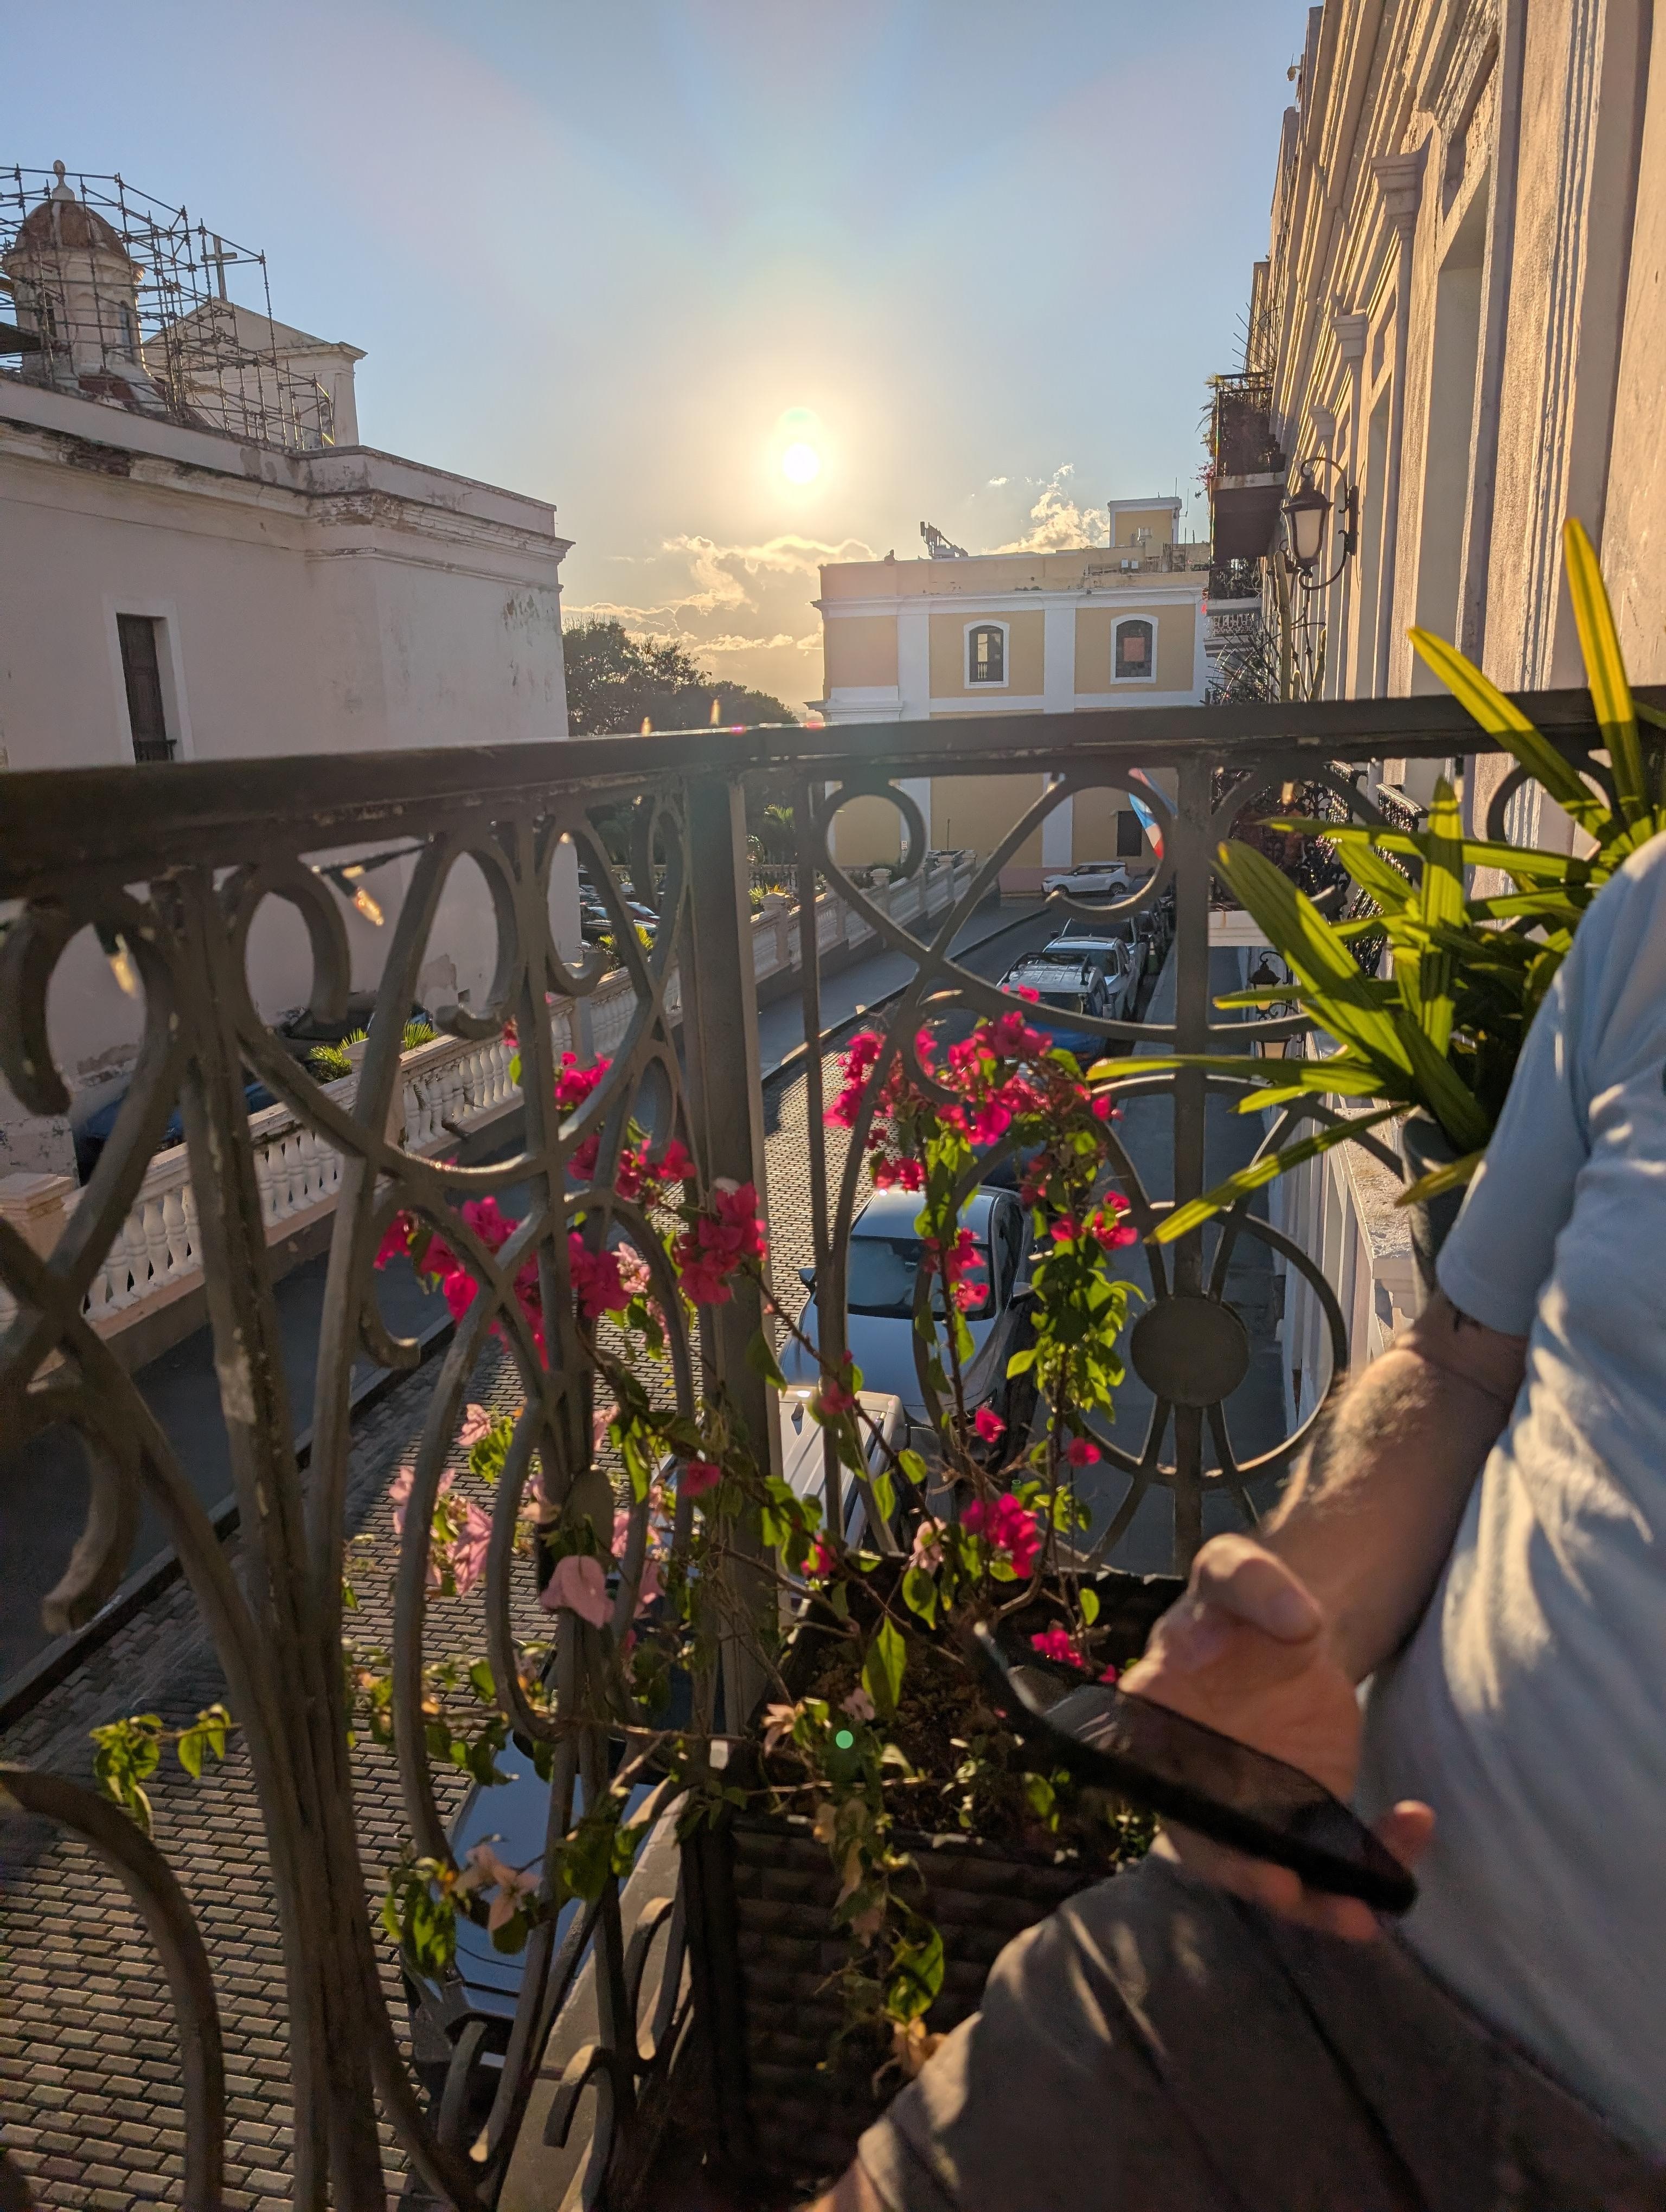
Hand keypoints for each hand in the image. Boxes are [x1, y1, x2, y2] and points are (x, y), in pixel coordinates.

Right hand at [1119, 1534, 1431, 1941]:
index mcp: (1156, 1720)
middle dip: (1252, 1876)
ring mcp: (1251, 1803)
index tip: (1220, 1831)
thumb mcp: (1235, 1567)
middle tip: (1291, 1889)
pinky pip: (1332, 1851)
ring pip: (1278, 1866)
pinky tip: (1413, 1826)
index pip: (1160, 1781)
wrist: (1287, 1620)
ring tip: (1368, 1910)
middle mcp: (1195, 1778)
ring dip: (1319, 1899)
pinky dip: (1372, 1858)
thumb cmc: (1239, 1597)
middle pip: (1215, 1845)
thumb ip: (1254, 1581)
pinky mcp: (1304, 1811)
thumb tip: (1296, 1618)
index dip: (1189, 1818)